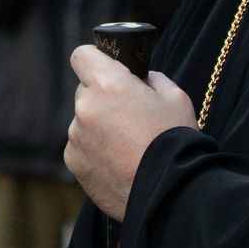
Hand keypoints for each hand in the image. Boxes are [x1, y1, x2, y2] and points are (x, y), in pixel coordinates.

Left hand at [65, 45, 194, 221]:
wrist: (168, 191)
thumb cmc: (175, 140)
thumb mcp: (174, 97)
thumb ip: (150, 79)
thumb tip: (138, 78)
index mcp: (108, 84)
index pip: (82, 55)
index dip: (95, 59)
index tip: (107, 68)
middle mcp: (85, 107)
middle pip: (85, 91)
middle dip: (103, 98)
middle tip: (129, 114)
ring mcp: (76, 136)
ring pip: (84, 121)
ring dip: (100, 127)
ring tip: (129, 146)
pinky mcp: (73, 161)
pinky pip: (82, 146)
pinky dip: (95, 151)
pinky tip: (120, 162)